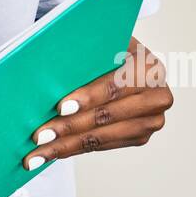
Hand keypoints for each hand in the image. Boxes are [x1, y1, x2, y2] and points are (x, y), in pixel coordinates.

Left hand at [20, 37, 172, 169]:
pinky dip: (74, 149)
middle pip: (106, 116)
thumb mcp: (102, 43)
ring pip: (102, 137)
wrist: (126, 61)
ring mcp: (151, 120)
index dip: (88, 97)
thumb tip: (50, 68)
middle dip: (70, 127)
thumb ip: (86, 54)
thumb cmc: (108, 50)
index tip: (61, 107)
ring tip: (38, 153)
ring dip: (66, 146)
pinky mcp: (140, 137)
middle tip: (40, 135)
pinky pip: (102, 146)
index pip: (115, 86)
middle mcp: (157, 96)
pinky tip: (52, 152)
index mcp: (149, 67)